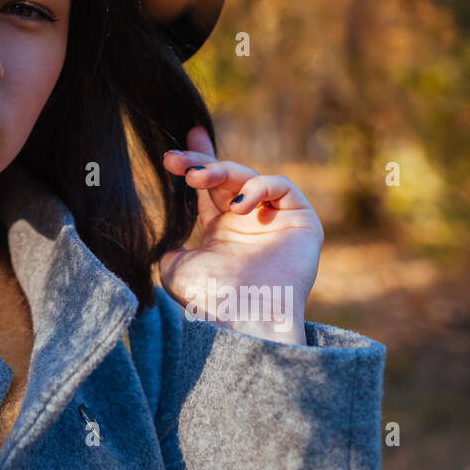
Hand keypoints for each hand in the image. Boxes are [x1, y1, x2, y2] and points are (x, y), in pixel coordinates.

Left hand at [158, 126, 322, 344]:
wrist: (243, 317)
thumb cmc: (208, 298)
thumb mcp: (175, 268)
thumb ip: (171, 245)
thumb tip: (167, 239)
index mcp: (221, 231)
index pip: (209, 188)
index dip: (196, 162)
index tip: (171, 153)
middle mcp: (248, 223)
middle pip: (227, 176)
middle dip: (200, 162)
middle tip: (174, 160)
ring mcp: (275, 220)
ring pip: (249, 176)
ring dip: (221, 171)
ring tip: (196, 181)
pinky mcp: (302, 221)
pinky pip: (282, 186)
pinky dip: (259, 187)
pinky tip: (238, 206)